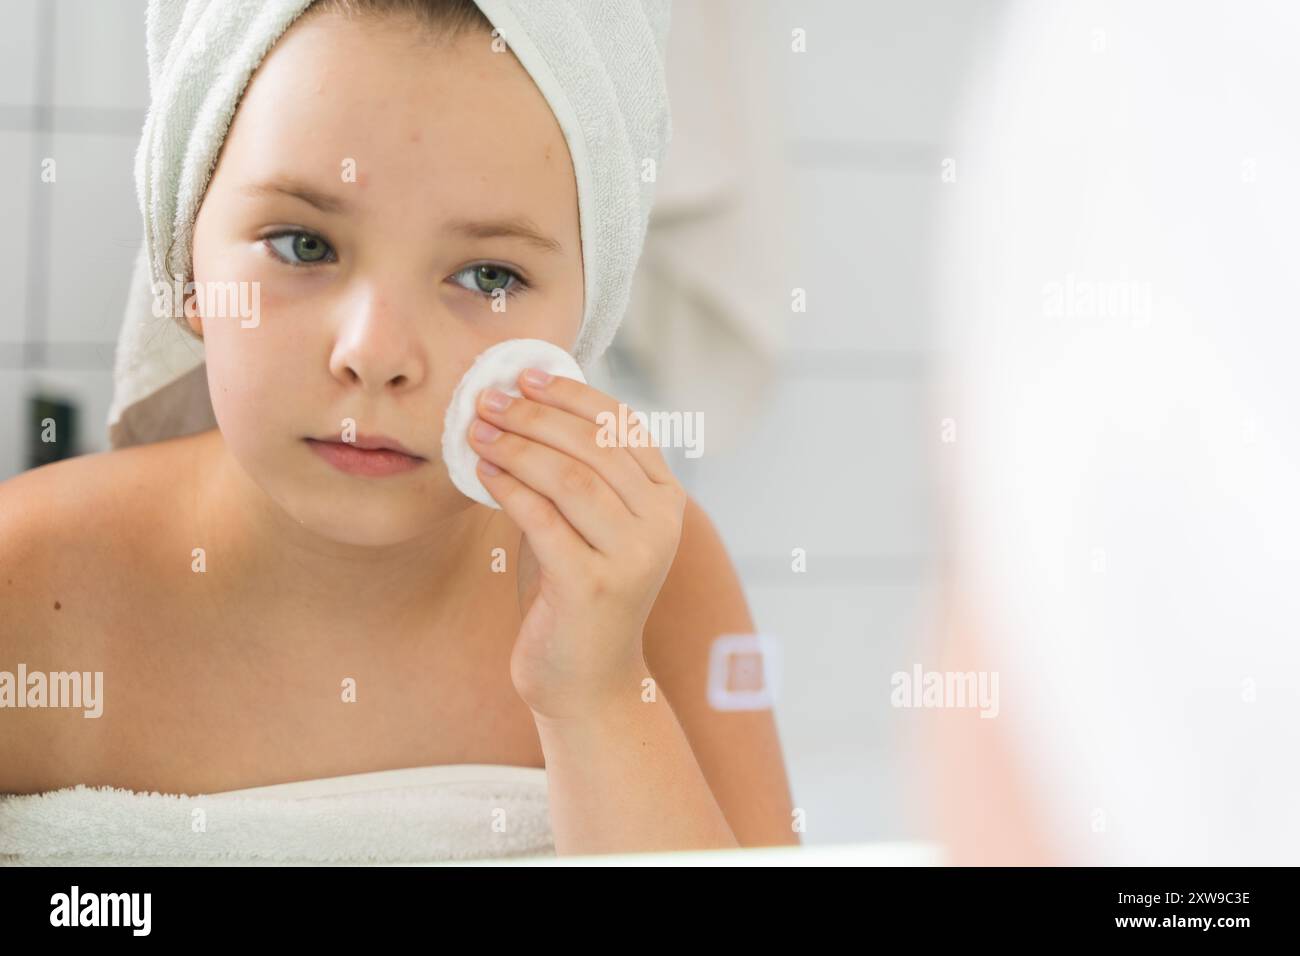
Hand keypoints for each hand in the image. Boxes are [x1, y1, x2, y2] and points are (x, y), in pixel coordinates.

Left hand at [468, 368, 685, 721]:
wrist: (584, 681)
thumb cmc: (574, 592)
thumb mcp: (582, 524)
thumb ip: (570, 473)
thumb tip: (521, 406)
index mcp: (666, 500)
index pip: (623, 427)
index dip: (573, 395)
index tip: (525, 376)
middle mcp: (661, 525)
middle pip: (595, 447)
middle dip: (535, 416)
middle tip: (487, 399)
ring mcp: (633, 556)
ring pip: (571, 478)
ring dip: (518, 447)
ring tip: (478, 431)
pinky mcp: (594, 586)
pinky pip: (544, 520)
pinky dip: (509, 489)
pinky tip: (482, 473)